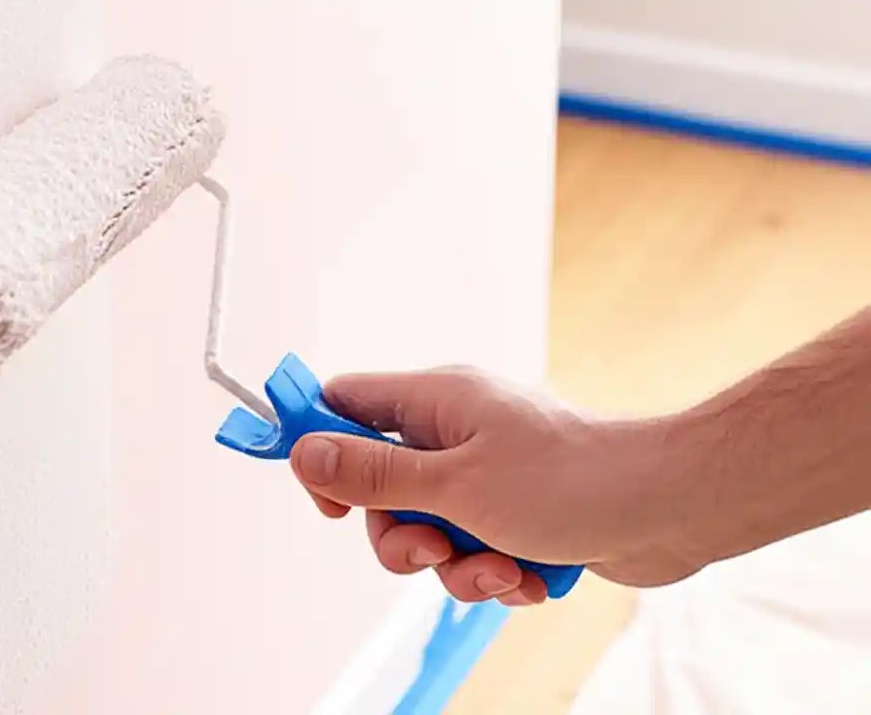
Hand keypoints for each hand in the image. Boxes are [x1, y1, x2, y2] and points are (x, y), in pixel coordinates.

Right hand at [289, 367, 705, 605]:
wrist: (670, 508)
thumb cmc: (572, 481)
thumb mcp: (454, 485)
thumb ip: (374, 473)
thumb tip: (305, 451)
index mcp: (436, 400)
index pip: (346, 403)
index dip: (322, 447)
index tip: (330, 500)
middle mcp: (456, 430)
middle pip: (382, 485)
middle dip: (401, 535)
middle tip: (431, 550)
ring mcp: (487, 472)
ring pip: (429, 529)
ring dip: (456, 565)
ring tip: (500, 569)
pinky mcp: (516, 511)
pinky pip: (473, 550)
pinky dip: (494, 571)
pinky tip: (530, 574)